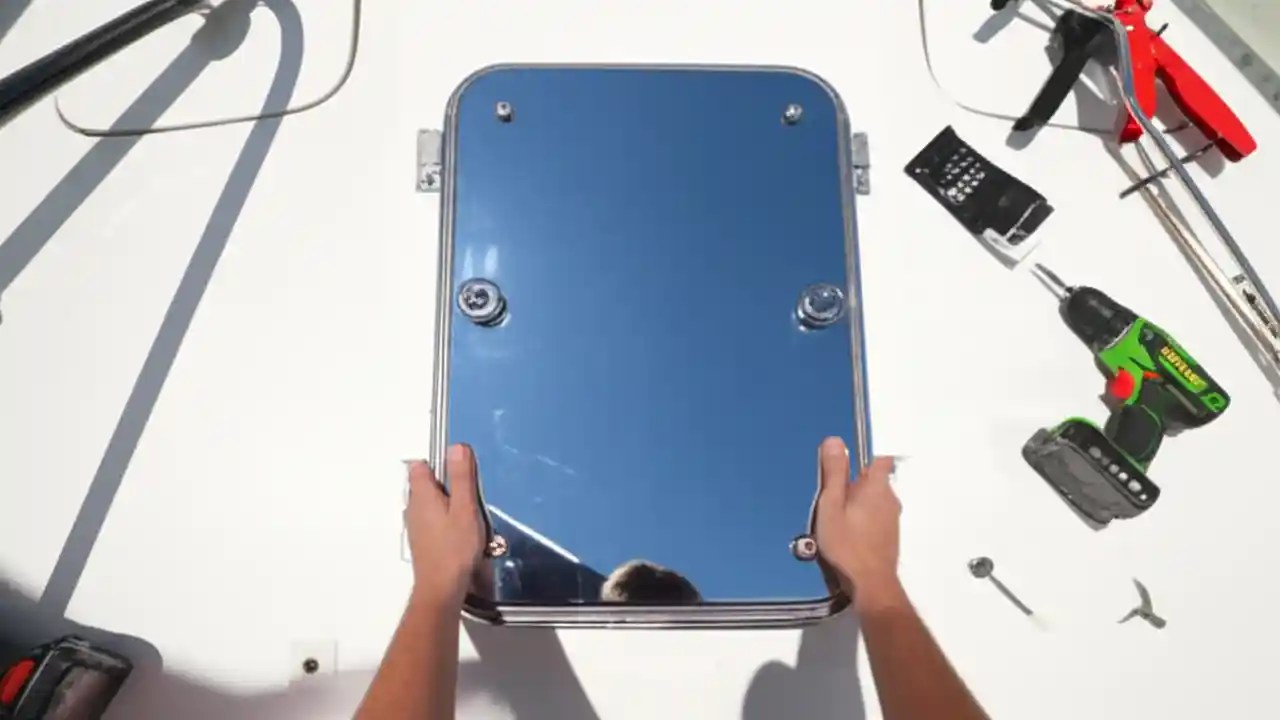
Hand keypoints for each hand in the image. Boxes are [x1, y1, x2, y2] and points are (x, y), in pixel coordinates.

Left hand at [405, 443, 484, 606]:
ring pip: (429, 503)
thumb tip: (456, 447)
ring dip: (446, 503)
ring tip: (469, 514)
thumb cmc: (455, 548)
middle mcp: (413, 508)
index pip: (420, 466)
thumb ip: (461, 478)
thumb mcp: (465, 508)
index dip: (439, 463)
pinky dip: (444, 519)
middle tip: (470, 494)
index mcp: (421, 495)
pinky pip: (432, 520)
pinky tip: (461, 532)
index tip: (460, 470)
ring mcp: (415, 526)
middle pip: (425, 484)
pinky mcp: (421, 540)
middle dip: (446, 483)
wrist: (442, 588)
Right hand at [814, 437, 904, 611]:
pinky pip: (875, 516)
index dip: (863, 458)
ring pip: (874, 500)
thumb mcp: (831, 506)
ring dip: (857, 504)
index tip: (843, 465)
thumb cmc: (847, 544)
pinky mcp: (890, 536)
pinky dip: (862, 518)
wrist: (871, 585)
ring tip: (835, 519)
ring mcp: (892, 519)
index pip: (879, 459)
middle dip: (854, 484)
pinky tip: (847, 535)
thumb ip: (834, 474)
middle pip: (873, 480)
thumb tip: (835, 440)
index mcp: (877, 486)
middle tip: (830, 498)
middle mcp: (891, 499)